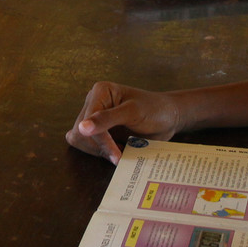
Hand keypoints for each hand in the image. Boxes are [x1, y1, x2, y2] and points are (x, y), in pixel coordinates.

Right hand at [65, 81, 184, 162]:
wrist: (167, 118)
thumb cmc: (154, 110)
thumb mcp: (133, 112)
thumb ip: (107, 118)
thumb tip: (82, 128)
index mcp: (99, 92)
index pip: (87, 122)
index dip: (100, 140)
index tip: (116, 154)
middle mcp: (93, 103)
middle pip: (80, 133)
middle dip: (99, 147)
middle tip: (119, 154)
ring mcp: (94, 118)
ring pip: (80, 141)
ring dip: (99, 151)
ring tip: (120, 151)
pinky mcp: (98, 130)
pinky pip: (87, 145)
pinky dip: (99, 152)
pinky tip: (114, 152)